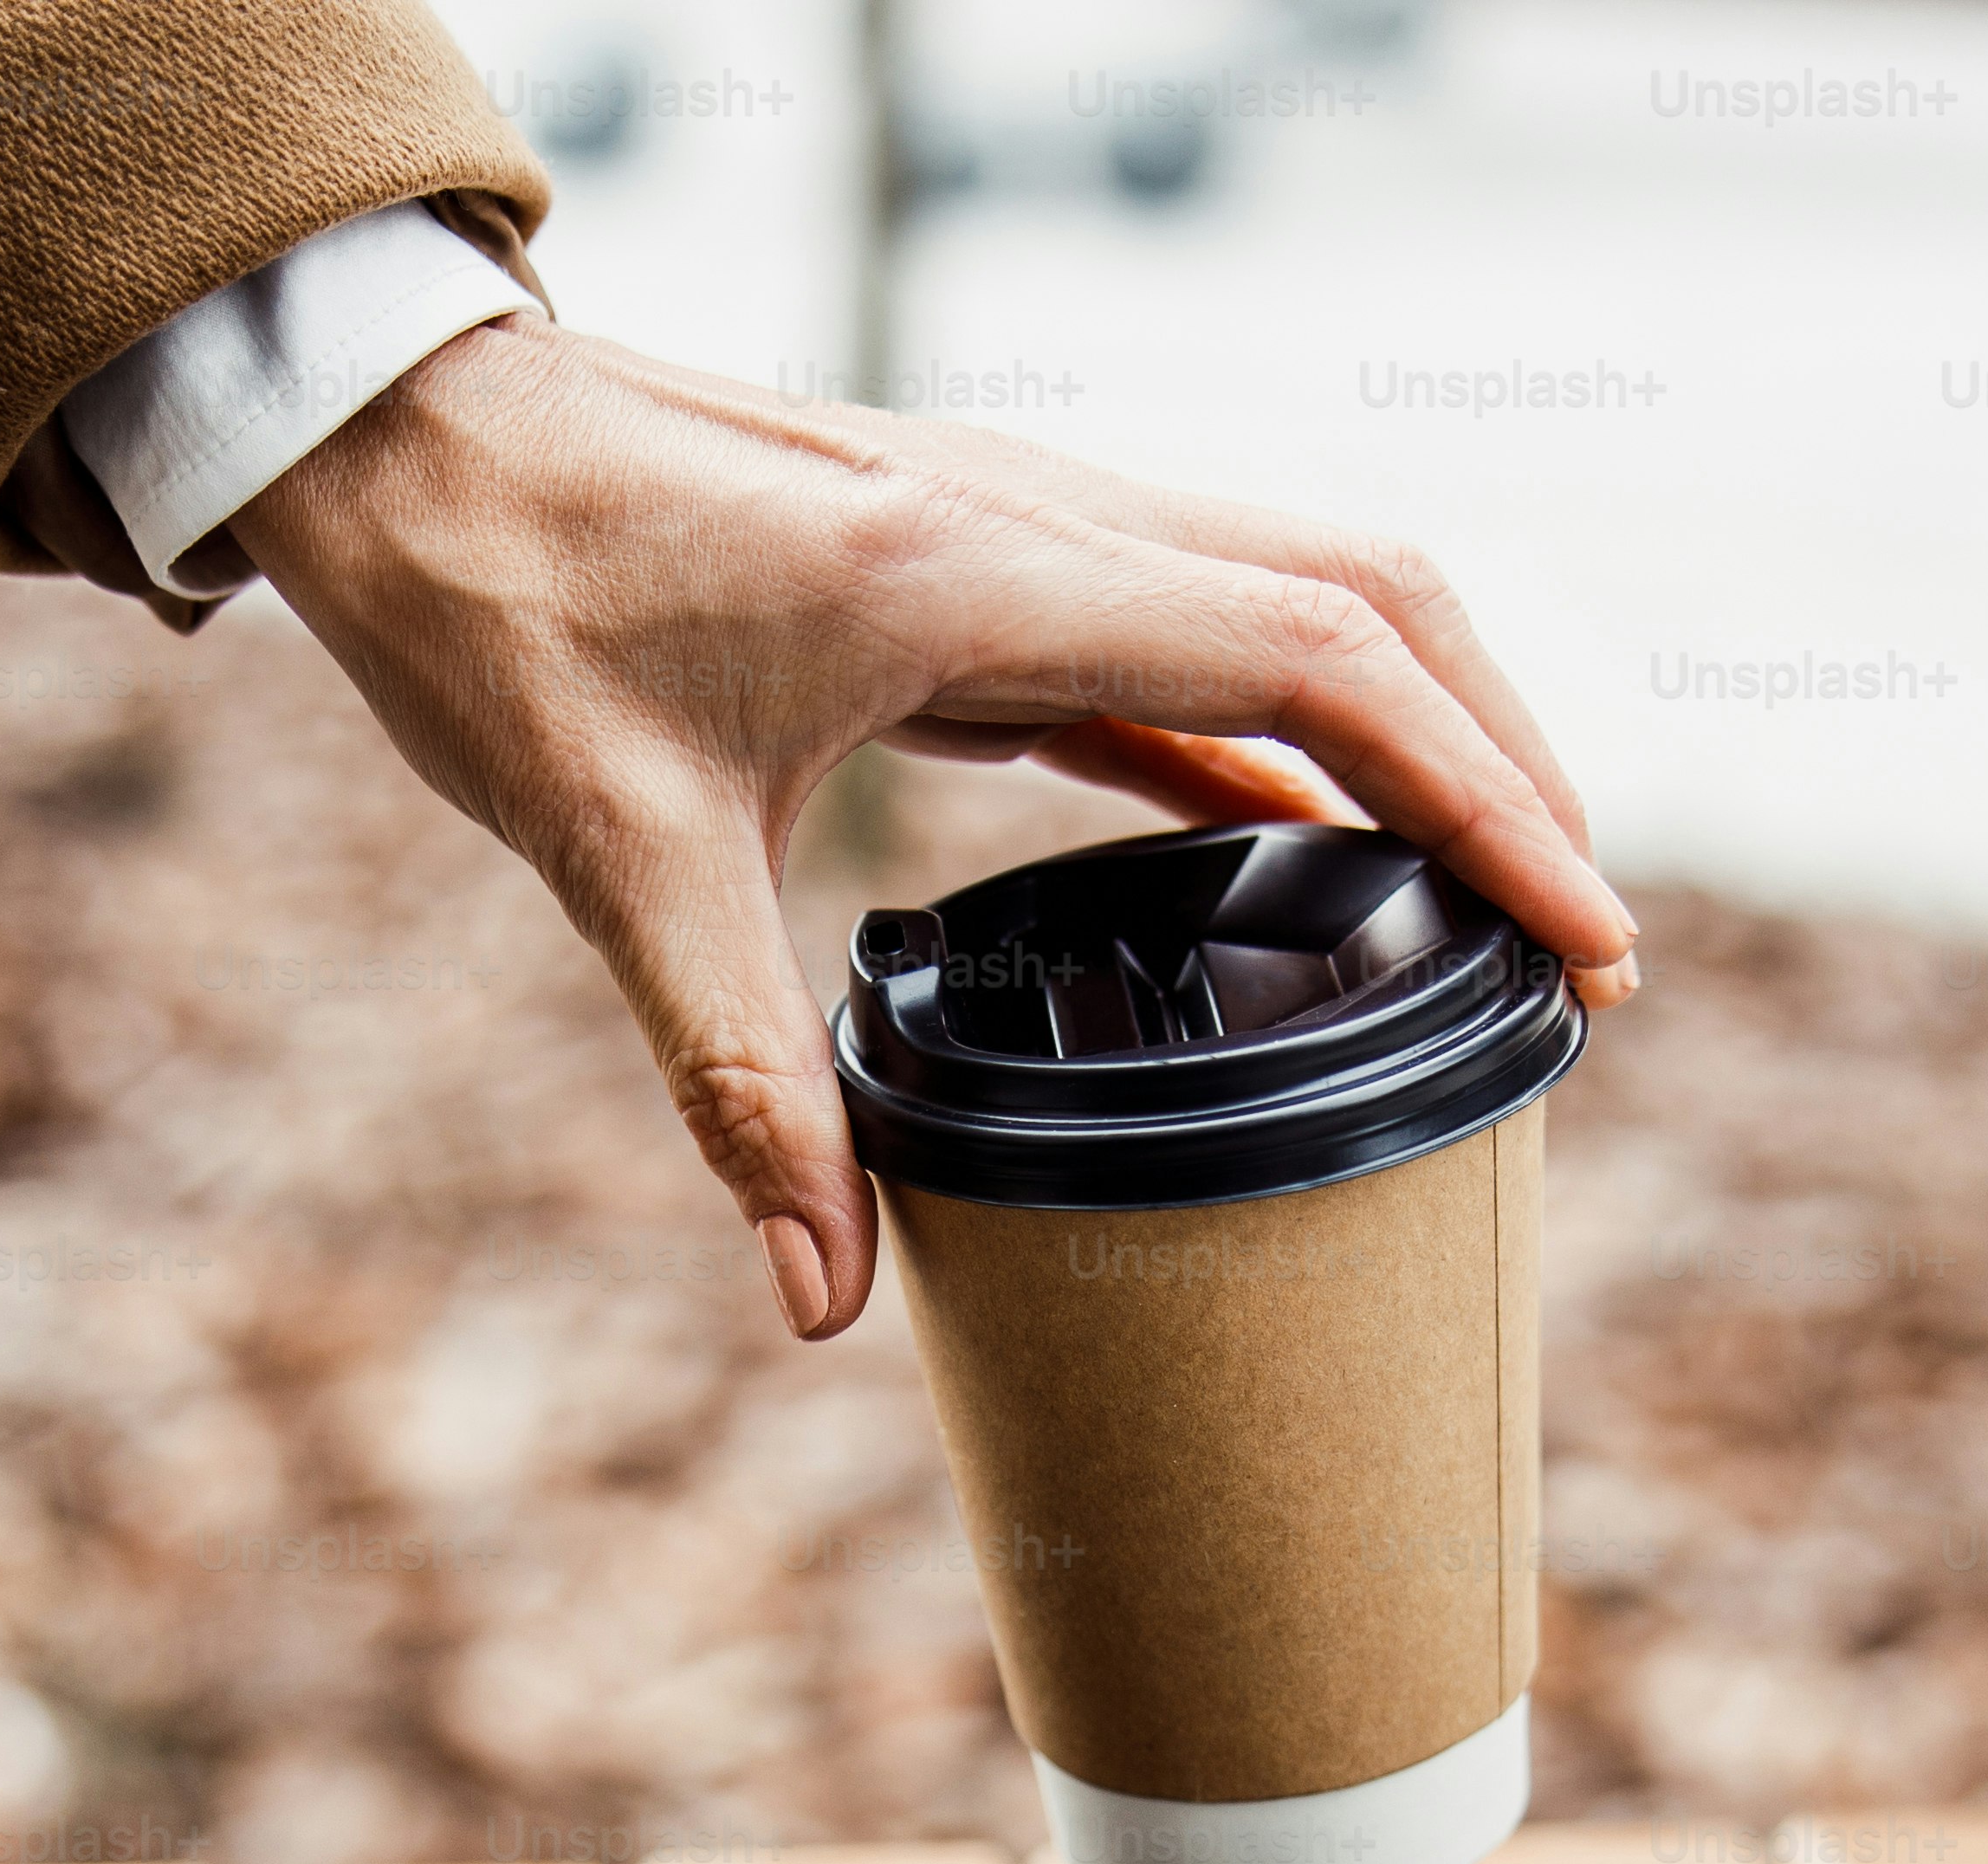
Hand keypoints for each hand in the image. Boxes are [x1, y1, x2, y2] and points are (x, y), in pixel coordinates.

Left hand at [226, 317, 1638, 1341]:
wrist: (400, 438)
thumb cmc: (495, 609)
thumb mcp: (612, 859)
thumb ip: (738, 1081)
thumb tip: (823, 1301)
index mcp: (980, 577)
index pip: (1319, 663)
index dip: (1482, 796)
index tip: (1584, 930)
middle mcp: (1032, 515)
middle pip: (1369, 599)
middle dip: (1507, 760)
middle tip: (1586, 945)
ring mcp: (1014, 522)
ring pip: (1297, 593)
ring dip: (1418, 730)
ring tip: (1494, 901)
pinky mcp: (977, 561)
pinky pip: (1183, 637)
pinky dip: (1282, 738)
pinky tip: (1312, 856)